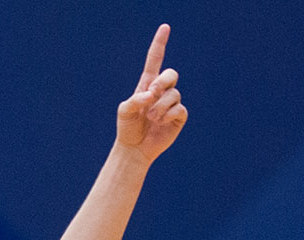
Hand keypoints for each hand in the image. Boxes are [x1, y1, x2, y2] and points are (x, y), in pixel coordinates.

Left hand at [115, 24, 187, 163]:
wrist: (134, 148)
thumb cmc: (127, 128)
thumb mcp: (124, 111)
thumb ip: (134, 100)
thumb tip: (150, 95)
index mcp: (147, 84)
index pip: (155, 60)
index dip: (160, 43)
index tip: (165, 27)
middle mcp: (161, 91)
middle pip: (171, 74)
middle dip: (163, 82)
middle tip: (151, 95)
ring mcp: (171, 103)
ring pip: (174, 94)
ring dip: (160, 107)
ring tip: (151, 118)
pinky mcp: (178, 116)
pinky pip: (180, 108)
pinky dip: (168, 114)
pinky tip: (161, 122)